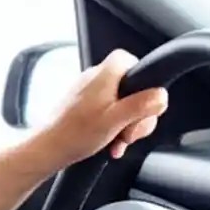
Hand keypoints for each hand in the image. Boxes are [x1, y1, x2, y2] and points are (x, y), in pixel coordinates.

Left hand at [40, 48, 168, 165]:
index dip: (144, 81)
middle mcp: (97, 78)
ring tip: (119, 141)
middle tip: (130, 132)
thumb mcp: (117, 119)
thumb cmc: (76, 133)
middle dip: (138, 114)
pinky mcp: (86, 107)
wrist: (48, 149)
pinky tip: (112, 145)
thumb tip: (161, 95)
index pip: (132, 60)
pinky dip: (115, 129)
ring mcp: (91, 93)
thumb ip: (141, 105)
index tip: (144, 103)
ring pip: (124, 104)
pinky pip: (110, 114)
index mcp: (105, 73)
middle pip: (134, 87)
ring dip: (127, 126)